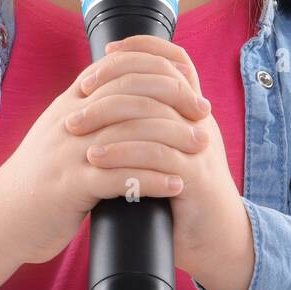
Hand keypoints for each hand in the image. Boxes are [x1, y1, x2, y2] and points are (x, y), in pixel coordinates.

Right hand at [0, 45, 207, 267]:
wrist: (1, 217)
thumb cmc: (40, 177)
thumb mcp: (61, 131)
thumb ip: (91, 110)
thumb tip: (133, 93)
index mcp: (70, 103)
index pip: (120, 69)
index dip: (160, 75)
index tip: (191, 90)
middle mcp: (69, 121)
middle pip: (129, 95)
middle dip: (173, 102)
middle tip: (204, 116)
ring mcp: (68, 152)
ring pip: (129, 134)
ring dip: (171, 140)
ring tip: (199, 149)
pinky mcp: (69, 186)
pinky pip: (119, 178)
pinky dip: (152, 179)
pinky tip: (175, 184)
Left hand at [69, 35, 253, 289]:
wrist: (215, 241)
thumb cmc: (182, 196)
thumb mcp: (166, 151)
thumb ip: (148, 126)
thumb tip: (107, 102)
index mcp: (192, 111)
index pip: (175, 61)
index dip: (144, 48)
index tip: (107, 51)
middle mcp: (199, 122)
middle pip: (160, 82)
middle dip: (115, 81)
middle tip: (79, 90)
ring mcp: (200, 148)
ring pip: (155, 116)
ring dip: (109, 117)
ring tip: (75, 127)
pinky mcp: (195, 178)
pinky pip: (157, 156)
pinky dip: (123, 153)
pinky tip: (97, 159)